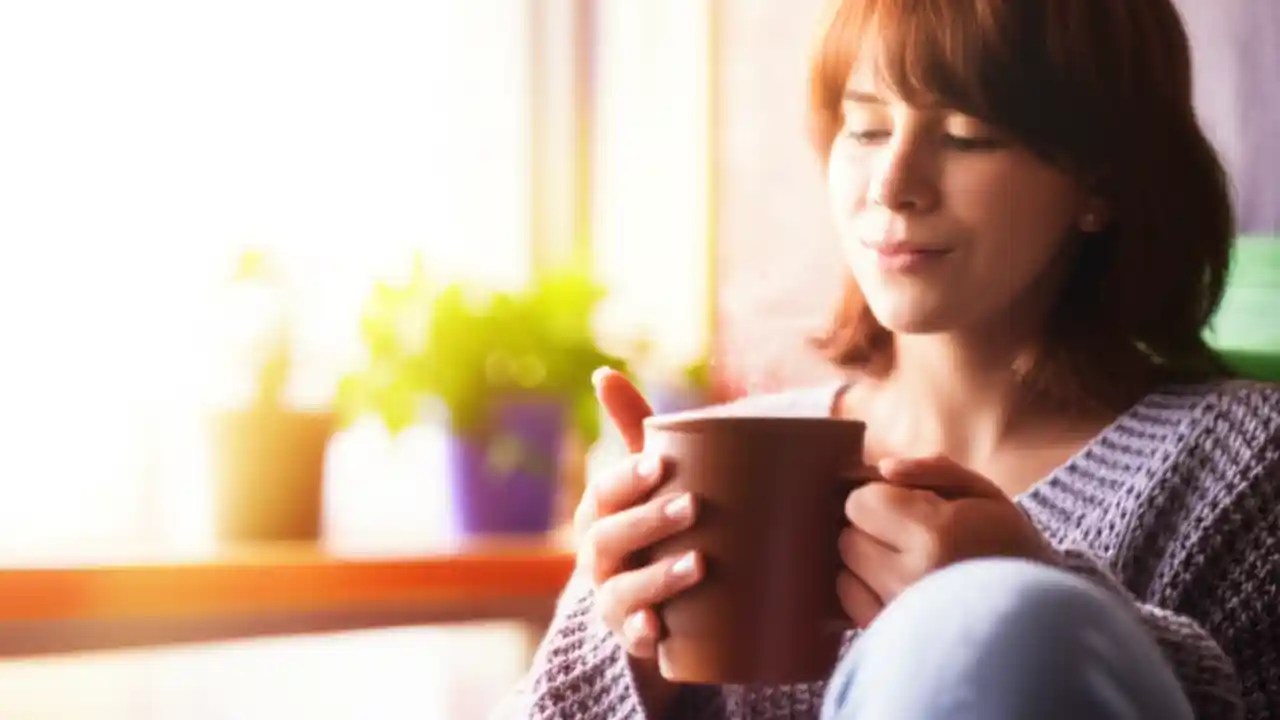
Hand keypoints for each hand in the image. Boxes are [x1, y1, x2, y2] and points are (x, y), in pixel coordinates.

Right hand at [574, 368, 704, 659]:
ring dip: (657, 577)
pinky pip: (632, 641)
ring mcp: (613, 601)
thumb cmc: (653, 521)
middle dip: (649, 522)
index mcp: (600, 515)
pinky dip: (642, 633)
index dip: (626, 479)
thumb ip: (632, 426)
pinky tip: (660, 629)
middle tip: (693, 506)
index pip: (603, 494)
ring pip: (623, 591)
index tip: (659, 465)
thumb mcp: (647, 477)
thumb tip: (602, 372)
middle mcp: (598, 558)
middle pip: (610, 539)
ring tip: (700, 564)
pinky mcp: (633, 639)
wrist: (655, 602)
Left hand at [837, 455, 1052, 627]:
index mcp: (934, 533)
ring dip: (866, 562)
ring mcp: (896, 612)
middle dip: (872, 529)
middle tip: (909, 536)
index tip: (906, 507)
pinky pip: (849, 601)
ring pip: (844, 569)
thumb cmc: (1010, 547)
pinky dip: (865, 590)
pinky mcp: (889, 637)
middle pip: (849, 536)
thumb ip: (933, 469)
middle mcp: (908, 575)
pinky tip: (896, 587)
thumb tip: (883, 468)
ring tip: (905, 565)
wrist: (1038, 618)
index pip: (861, 502)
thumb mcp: (985, 493)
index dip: (880, 498)